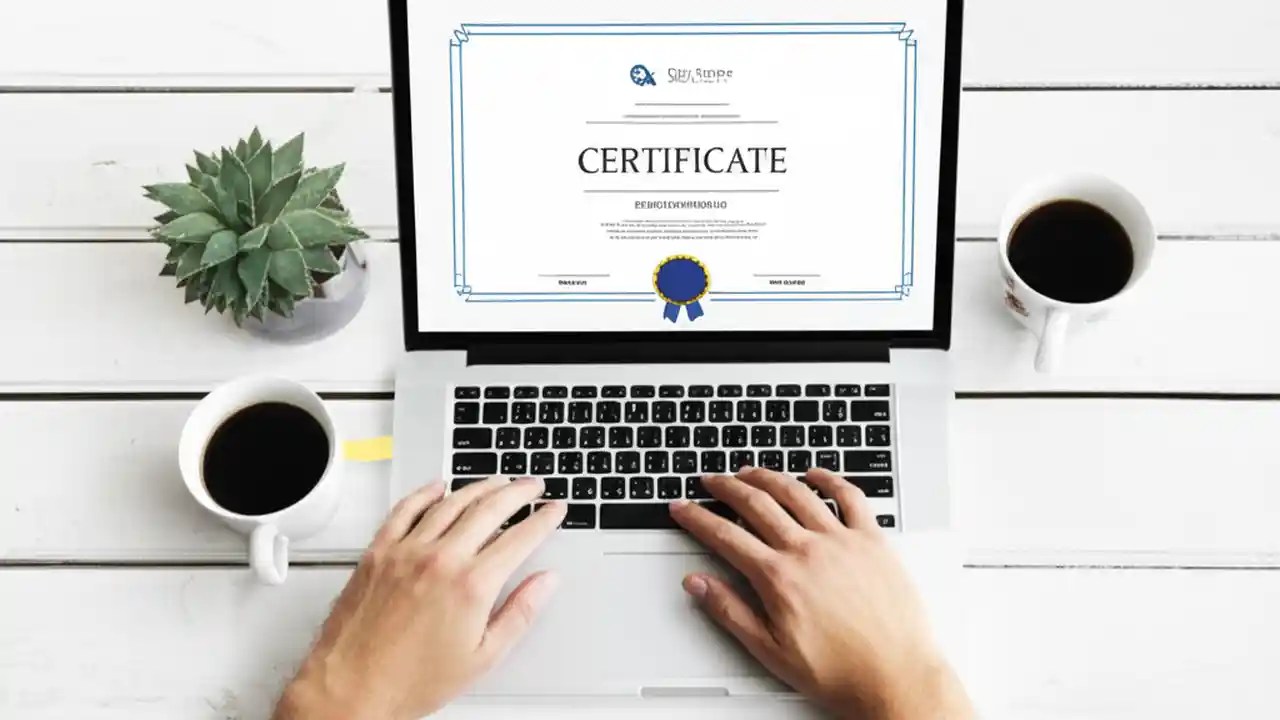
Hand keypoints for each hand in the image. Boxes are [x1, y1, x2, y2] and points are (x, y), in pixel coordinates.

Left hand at [273, 478, 566, 719]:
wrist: (350, 688)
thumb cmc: (409, 681)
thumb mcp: (482, 657)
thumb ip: (519, 613)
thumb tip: (545, 583)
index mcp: (471, 586)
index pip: (520, 538)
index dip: (543, 520)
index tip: (554, 510)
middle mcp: (440, 560)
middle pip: (489, 509)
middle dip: (517, 493)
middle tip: (531, 487)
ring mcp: (406, 551)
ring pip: (451, 502)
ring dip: (479, 487)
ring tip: (497, 482)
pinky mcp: (378, 552)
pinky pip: (405, 509)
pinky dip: (425, 493)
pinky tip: (438, 488)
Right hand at [671, 468, 973, 719]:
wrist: (894, 677)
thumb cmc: (839, 671)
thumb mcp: (770, 650)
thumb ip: (730, 611)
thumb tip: (698, 584)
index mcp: (778, 578)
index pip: (725, 536)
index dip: (697, 518)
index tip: (682, 508)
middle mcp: (808, 551)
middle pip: (756, 504)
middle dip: (726, 488)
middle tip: (710, 481)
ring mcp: (842, 541)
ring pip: (797, 493)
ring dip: (768, 477)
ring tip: (750, 472)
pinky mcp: (873, 541)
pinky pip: (850, 497)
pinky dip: (829, 480)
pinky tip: (815, 475)